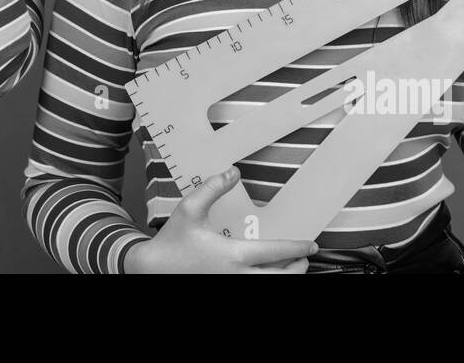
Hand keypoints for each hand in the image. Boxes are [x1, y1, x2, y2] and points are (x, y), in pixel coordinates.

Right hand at [125, 167, 316, 273]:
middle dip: (298, 268)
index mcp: (232, 255)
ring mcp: (231, 287)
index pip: (275, 252)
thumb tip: (233, 172)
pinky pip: (253, 288)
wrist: (151, 269)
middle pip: (281, 278)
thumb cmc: (171, 241)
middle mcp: (236, 276)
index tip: (311, 244)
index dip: (297, 248)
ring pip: (271, 287)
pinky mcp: (225, 290)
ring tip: (291, 268)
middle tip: (305, 258)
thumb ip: (213, 187)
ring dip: (286, 278)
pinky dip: (267, 281)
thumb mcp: (190, 208)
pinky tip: (266, 274)